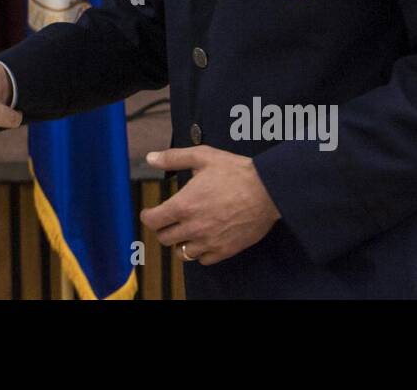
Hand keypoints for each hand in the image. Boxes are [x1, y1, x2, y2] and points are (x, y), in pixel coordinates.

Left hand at [140, 145, 280, 265]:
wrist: (268, 190)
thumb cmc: (235, 172)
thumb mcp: (203, 156)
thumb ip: (174, 158)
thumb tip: (151, 158)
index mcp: (184, 205)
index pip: (152, 221)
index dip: (148, 216)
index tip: (151, 212)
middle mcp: (193, 227)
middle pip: (164, 238)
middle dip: (163, 228)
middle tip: (170, 220)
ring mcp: (209, 241)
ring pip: (182, 253)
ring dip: (180, 242)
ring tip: (186, 231)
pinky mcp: (225, 250)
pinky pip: (203, 260)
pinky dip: (200, 252)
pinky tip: (204, 239)